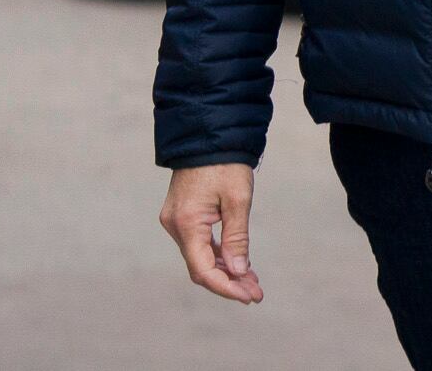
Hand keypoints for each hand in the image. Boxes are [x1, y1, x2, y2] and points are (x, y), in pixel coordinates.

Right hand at [161, 162, 263, 303]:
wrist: (208, 135)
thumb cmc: (226, 163)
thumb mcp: (238, 198)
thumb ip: (236, 237)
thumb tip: (239, 271)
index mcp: (186, 223)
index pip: (203, 269)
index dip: (226, 287)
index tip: (248, 296)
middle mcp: (175, 226)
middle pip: (200, 267)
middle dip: (228, 282)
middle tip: (256, 294)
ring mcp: (176, 222)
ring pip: (200, 257)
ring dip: (225, 271)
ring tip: (252, 283)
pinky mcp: (182, 217)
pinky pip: (199, 244)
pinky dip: (218, 256)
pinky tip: (238, 264)